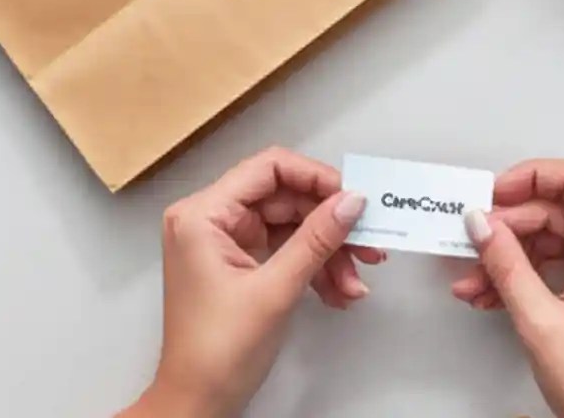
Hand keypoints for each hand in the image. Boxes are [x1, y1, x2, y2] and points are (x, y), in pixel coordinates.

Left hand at [121, 148, 380, 417]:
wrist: (197, 403)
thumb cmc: (213, 353)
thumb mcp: (276, 290)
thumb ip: (317, 239)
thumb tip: (350, 202)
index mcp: (203, 215)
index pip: (268, 168)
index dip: (316, 178)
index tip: (351, 197)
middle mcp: (210, 221)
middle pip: (285, 199)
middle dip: (329, 225)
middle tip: (366, 241)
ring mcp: (224, 242)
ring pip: (292, 227)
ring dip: (328, 253)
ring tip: (355, 280)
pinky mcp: (239, 264)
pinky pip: (286, 250)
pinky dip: (314, 268)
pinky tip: (338, 290)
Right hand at [451, 161, 563, 417]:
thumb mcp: (539, 321)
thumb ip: (505, 262)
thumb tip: (481, 222)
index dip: (529, 179)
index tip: (493, 192)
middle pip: (562, 211)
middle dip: (512, 227)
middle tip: (473, 241)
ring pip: (558, 236)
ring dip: (513, 255)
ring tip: (475, 278)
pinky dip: (530, 271)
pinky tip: (494, 289)